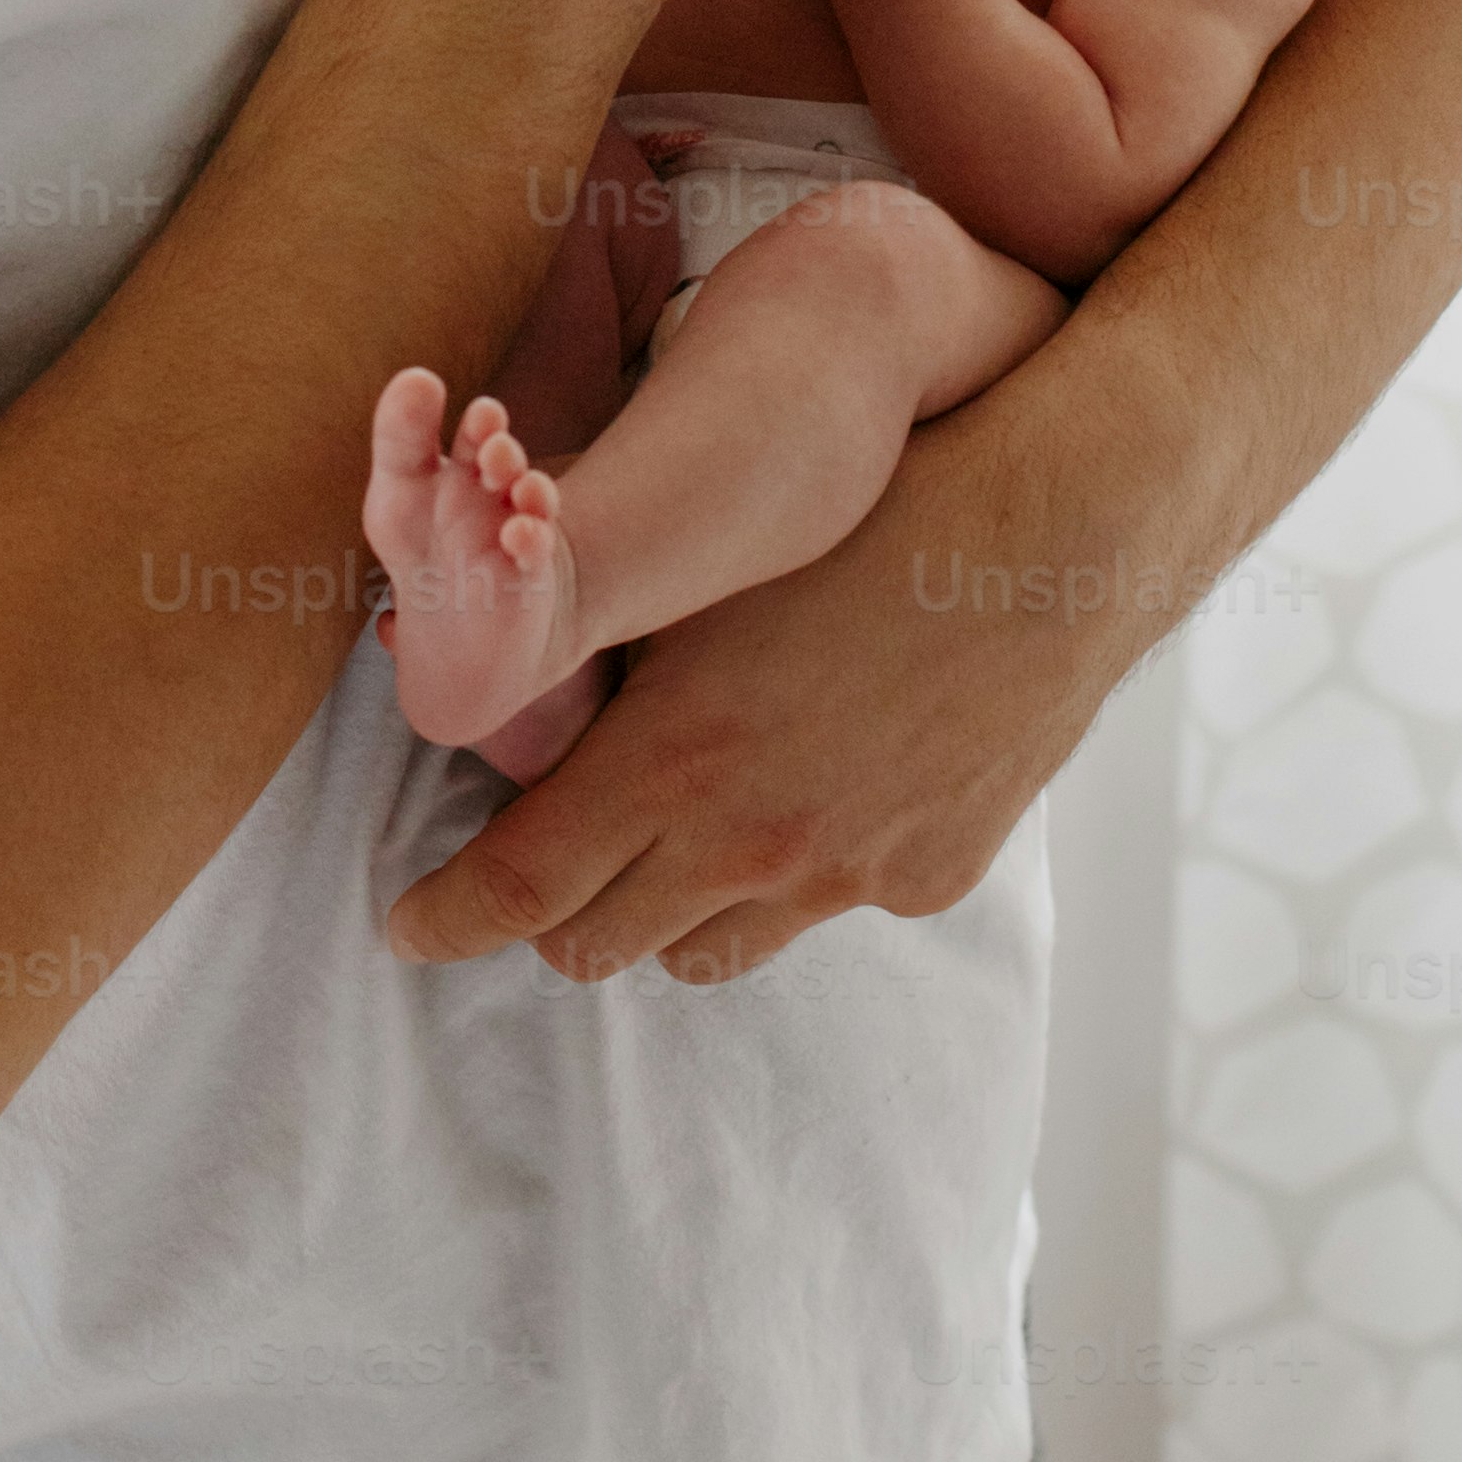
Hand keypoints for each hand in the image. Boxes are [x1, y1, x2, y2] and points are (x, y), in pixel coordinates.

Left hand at [382, 384, 1111, 982]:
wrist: (1057, 531)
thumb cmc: (867, 513)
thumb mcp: (708, 577)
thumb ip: (603, 661)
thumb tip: (502, 693)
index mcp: (677, 760)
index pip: (520, 887)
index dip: (444, 919)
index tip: (404, 929)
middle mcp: (754, 842)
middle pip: (598, 946)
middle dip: (551, 917)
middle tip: (539, 869)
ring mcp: (846, 875)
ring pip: (708, 948)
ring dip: (669, 907)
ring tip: (675, 835)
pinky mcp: (927, 879)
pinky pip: (824, 905)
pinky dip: (797, 867)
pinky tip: (822, 782)